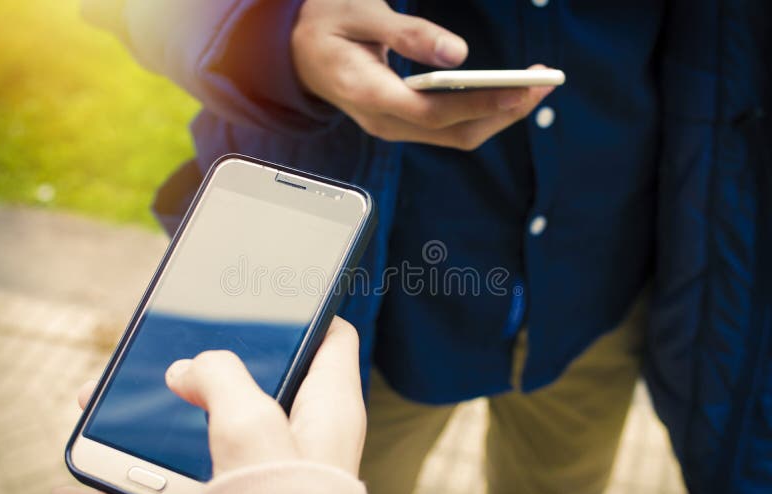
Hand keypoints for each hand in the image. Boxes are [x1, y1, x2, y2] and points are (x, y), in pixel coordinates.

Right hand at [50, 317, 364, 493]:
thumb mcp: (250, 420)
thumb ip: (218, 376)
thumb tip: (183, 370)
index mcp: (324, 407)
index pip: (331, 341)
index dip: (307, 313)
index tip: (271, 297)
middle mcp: (295, 441)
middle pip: (245, 388)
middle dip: (192, 371)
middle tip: (154, 353)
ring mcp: (256, 481)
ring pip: (193, 443)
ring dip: (136, 434)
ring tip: (92, 409)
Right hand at [291, 0, 554, 149]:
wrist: (297, 51)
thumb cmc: (325, 25)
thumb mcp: (359, 12)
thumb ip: (406, 32)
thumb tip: (458, 53)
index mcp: (368, 94)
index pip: (434, 111)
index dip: (482, 103)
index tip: (522, 89)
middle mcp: (383, 121)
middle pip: (455, 132)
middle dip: (504, 113)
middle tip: (544, 83)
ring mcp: (393, 126)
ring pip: (456, 134)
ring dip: (498, 114)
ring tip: (535, 86)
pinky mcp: (402, 122)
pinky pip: (448, 126)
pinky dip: (481, 111)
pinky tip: (505, 91)